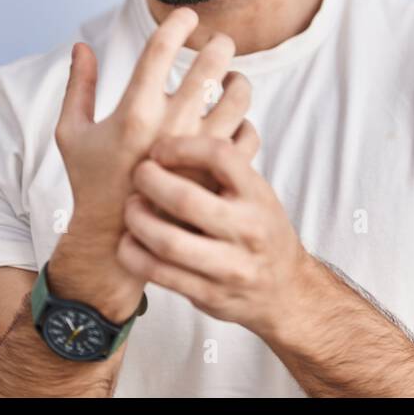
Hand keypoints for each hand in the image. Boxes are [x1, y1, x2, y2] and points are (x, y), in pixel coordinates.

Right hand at [47, 8, 248, 317]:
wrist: (116, 239)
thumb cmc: (90, 181)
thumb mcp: (71, 134)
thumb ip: (78, 87)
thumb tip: (81, 45)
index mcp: (135, 110)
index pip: (161, 49)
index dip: (177, 23)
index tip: (187, 16)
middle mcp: (172, 125)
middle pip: (211, 64)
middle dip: (220, 44)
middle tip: (219, 43)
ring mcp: (200, 150)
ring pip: (239, 95)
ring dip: (238, 78)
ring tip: (230, 78)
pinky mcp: (219, 173)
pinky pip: (249, 132)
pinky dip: (245, 119)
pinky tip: (233, 118)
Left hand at [116, 130, 314, 338]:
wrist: (285, 289)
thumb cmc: (261, 230)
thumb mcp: (257, 193)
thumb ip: (226, 169)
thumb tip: (184, 120)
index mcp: (258, 196)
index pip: (221, 157)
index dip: (182, 146)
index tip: (159, 148)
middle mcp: (247, 229)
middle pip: (186, 200)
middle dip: (150, 182)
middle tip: (138, 173)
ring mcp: (230, 266)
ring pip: (168, 241)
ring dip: (137, 220)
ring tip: (130, 207)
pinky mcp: (209, 294)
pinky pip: (160, 274)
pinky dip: (134, 255)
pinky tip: (128, 241)